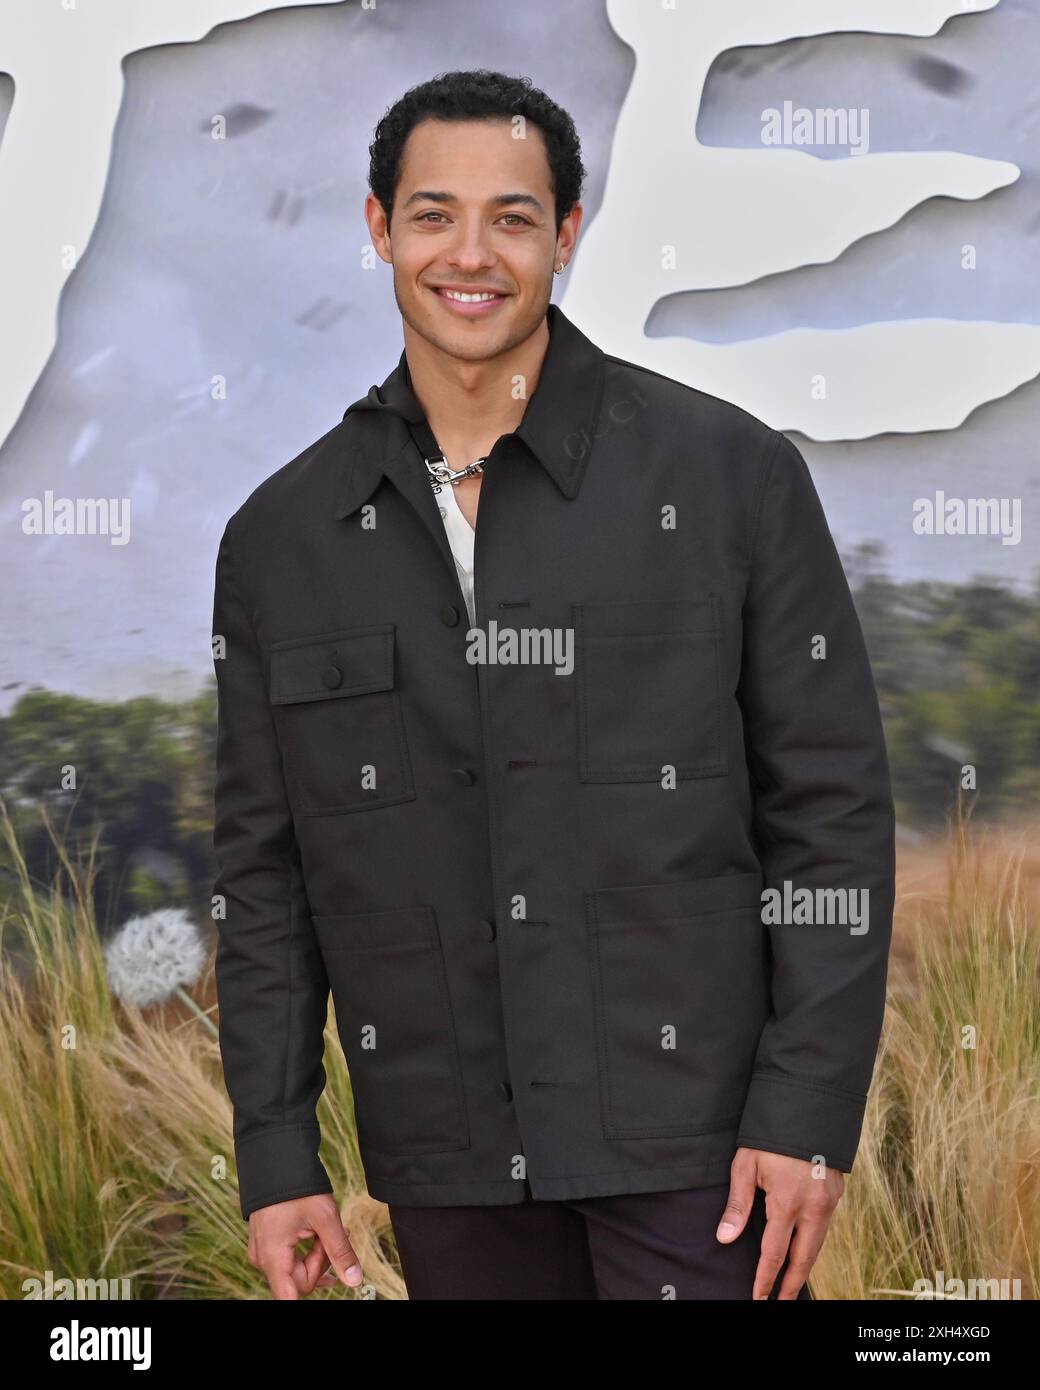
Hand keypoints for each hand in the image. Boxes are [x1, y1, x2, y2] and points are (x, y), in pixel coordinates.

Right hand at [247, 1193, 364, 1299]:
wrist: (275, 1160)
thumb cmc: (298, 1187)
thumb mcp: (325, 1218)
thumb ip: (340, 1252)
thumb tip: (355, 1280)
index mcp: (273, 1257)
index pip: (291, 1297)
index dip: (315, 1286)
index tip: (332, 1279)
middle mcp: (263, 1260)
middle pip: (300, 1280)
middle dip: (322, 1261)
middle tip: (339, 1233)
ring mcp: (262, 1252)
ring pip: (296, 1269)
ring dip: (317, 1254)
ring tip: (331, 1229)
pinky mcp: (266, 1244)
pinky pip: (289, 1259)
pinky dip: (307, 1250)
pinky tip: (320, 1236)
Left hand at [715, 1148, 842, 1298]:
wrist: (806, 1104)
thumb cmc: (769, 1135)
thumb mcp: (746, 1164)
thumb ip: (737, 1204)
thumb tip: (725, 1238)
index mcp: (787, 1202)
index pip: (774, 1253)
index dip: (765, 1278)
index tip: (758, 1297)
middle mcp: (814, 1207)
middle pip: (804, 1258)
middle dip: (792, 1284)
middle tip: (781, 1302)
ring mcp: (829, 1200)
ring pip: (818, 1244)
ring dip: (804, 1265)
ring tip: (791, 1283)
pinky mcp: (837, 1192)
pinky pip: (825, 1226)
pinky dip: (814, 1242)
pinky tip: (804, 1249)